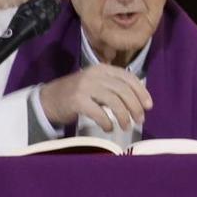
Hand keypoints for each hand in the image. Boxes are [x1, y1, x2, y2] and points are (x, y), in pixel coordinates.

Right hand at [39, 64, 153, 132]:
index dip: (141, 92)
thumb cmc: (77, 93)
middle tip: (140, 120)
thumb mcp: (97, 84)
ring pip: (113, 101)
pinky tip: (108, 128)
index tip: (148, 106)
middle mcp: (95, 74)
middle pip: (123, 90)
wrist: (47, 99)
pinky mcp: (77, 100)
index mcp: (103, 68)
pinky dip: (106, 122)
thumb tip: (139, 101)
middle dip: (135, 106)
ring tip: (126, 126)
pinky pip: (98, 112)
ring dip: (123, 116)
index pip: (128, 77)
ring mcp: (85, 86)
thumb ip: (114, 87)